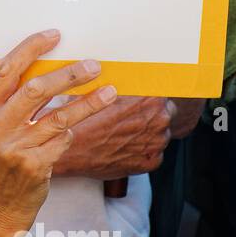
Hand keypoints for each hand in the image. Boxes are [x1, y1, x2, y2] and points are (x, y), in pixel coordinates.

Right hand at [0, 30, 117, 236]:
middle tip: (93, 65)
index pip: (5, 71)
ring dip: (88, 103)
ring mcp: (13, 149)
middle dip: (69, 74)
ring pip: (59, 117)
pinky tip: (74, 129)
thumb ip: (9, 101)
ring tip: (109, 92)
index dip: (30, 49)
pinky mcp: (34, 167)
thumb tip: (50, 65)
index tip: (55, 36)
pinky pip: (62, 140)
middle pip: (36, 90)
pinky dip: (71, 132)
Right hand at [54, 95, 173, 178]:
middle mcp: (159, 119)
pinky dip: (141, 150)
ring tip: (122, 133)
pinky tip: (123, 147)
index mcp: (150, 97)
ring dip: (146, 132)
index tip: (140, 98)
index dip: (149, 94)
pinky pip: (153, 152)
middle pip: (165, 111)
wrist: (71, 152)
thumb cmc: (82, 121)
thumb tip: (120, 74)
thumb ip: (118, 83)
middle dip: (149, 113)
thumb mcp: (97, 91)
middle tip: (127, 117)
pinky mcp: (151, 162)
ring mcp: (157, 142)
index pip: (163, 89)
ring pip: (160, 133)